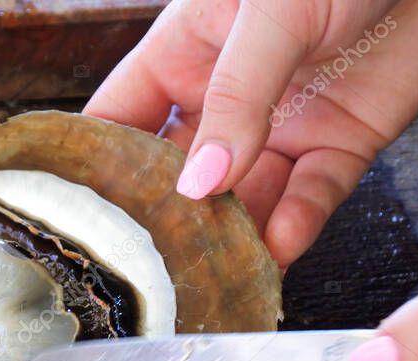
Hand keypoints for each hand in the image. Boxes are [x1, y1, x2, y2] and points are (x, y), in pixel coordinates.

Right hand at [84, 0, 417, 266]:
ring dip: (234, 238)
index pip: (121, 118)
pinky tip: (280, 247)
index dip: (96, 165)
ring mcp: (282, 127)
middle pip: (180, 175)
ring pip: (246, 198)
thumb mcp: (271, 12)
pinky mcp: (340, 146)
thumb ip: (236, 97)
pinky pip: (310, 197)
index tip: (78, 218)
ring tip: (217, 277)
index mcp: (186, 54)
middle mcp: (227, 100)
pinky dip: (296, 226)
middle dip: (168, 220)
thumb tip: (198, 184)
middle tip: (152, 269)